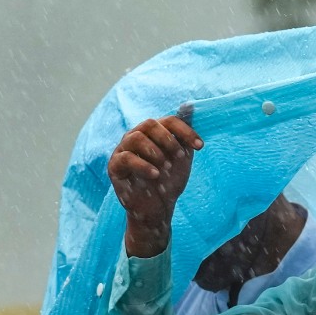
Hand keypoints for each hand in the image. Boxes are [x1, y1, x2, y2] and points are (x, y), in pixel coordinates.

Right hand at [108, 116, 202, 257]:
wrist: (158, 209)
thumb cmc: (169, 181)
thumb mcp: (182, 158)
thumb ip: (185, 134)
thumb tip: (190, 105)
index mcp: (153, 133)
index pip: (169, 121)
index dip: (185, 131)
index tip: (200, 146)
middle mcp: (136, 137)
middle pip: (150, 124)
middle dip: (168, 140)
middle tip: (178, 157)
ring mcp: (123, 150)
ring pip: (136, 137)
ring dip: (155, 151)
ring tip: (165, 167)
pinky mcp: (114, 167)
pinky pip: (125, 158)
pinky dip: (143, 165)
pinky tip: (155, 175)